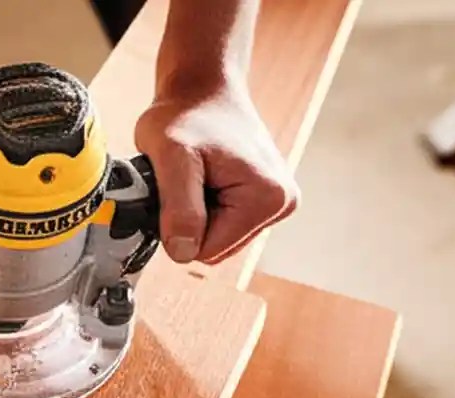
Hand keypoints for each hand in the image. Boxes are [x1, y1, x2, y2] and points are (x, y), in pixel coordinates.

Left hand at [135, 86, 297, 264]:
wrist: (201, 87)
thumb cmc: (185, 114)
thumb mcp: (172, 158)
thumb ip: (179, 208)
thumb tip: (183, 253)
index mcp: (269, 199)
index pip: (207, 251)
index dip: (180, 224)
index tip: (181, 185)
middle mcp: (282, 204)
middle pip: (216, 248)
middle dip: (191, 218)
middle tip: (187, 177)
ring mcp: (276, 203)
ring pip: (217, 238)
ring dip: (197, 212)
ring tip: (197, 174)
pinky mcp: (264, 200)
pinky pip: (223, 225)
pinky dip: (206, 206)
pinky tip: (208, 177)